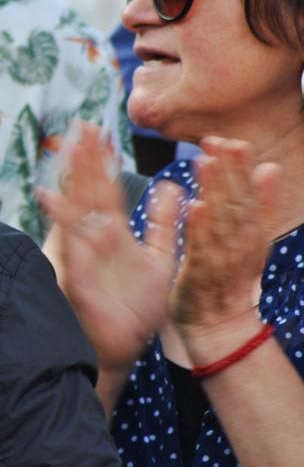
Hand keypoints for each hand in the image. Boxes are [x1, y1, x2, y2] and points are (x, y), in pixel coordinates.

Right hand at [39, 123, 182, 371]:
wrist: (121, 348)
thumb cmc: (134, 310)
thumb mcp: (159, 259)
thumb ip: (164, 224)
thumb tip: (171, 187)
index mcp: (112, 234)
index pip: (105, 189)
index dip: (102, 161)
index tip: (99, 131)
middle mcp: (94, 238)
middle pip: (87, 191)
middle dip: (85, 158)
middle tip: (82, 125)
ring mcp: (82, 255)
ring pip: (74, 209)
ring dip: (72, 180)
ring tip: (69, 150)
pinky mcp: (76, 275)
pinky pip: (67, 244)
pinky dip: (61, 223)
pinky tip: (52, 200)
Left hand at [172, 138, 278, 340]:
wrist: (220, 326)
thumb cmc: (229, 279)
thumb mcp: (251, 239)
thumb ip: (259, 203)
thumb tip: (270, 166)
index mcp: (251, 232)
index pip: (247, 195)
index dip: (241, 168)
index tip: (232, 141)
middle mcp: (241, 243)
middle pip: (237, 203)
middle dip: (228, 171)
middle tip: (217, 140)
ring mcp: (223, 259)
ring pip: (221, 221)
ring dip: (214, 191)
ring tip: (205, 162)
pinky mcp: (203, 275)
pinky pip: (203, 249)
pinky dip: (200, 228)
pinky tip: (195, 206)